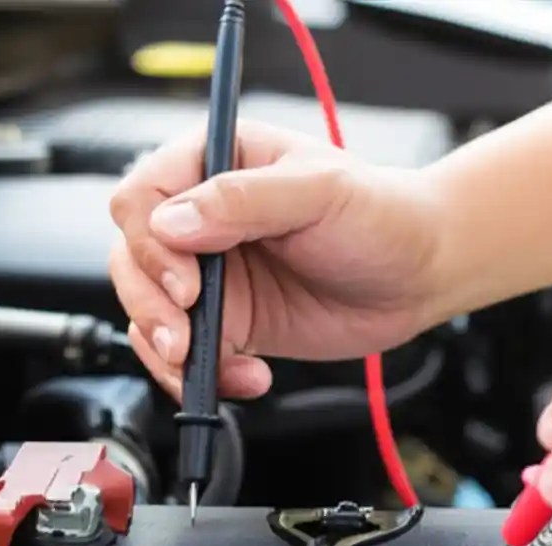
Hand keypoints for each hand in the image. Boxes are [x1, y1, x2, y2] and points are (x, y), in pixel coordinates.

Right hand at [108, 120, 445, 399]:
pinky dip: (200, 374)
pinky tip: (247, 376)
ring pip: (146, 311)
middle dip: (150, 304)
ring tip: (203, 364)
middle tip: (184, 335)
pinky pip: (182, 353)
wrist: (420, 273)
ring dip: (164, 347)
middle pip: (131, 259)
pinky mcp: (226, 321)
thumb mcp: (319, 192)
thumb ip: (244, 200)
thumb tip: (172, 222)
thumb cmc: (381, 213)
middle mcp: (200, 217)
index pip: (142, 197)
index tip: (187, 282)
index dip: (151, 243)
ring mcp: (208, 273)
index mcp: (214, 163)